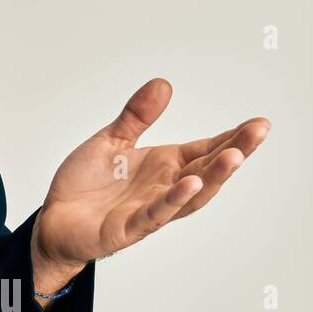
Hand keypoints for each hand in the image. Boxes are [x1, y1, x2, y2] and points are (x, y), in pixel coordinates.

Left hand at [31, 78, 269, 276]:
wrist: (53, 219)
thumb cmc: (85, 185)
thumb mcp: (111, 141)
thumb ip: (137, 116)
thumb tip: (164, 83)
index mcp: (163, 166)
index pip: (204, 150)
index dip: (231, 138)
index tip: (259, 123)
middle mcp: (163, 187)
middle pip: (206, 170)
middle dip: (234, 151)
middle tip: (258, 132)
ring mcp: (149, 209)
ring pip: (189, 195)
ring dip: (213, 177)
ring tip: (234, 156)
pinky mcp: (128, 228)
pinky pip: (155, 214)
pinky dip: (173, 200)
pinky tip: (190, 184)